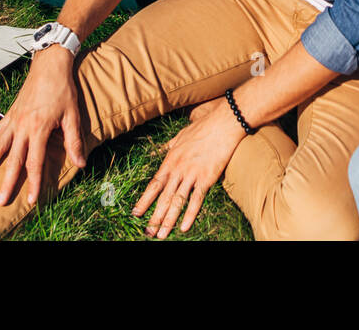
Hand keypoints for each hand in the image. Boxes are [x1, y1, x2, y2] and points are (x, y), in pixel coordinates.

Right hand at [0, 45, 84, 205]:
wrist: (50, 65)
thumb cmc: (62, 88)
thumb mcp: (72, 115)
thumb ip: (74, 141)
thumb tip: (81, 163)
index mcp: (39, 129)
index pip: (35, 162)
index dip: (34, 182)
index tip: (31, 199)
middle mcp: (22, 126)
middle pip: (13, 160)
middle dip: (6, 182)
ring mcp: (13, 120)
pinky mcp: (10, 114)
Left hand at [132, 101, 244, 237]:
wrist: (222, 124)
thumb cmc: (202, 127)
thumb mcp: (180, 135)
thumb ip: (169, 145)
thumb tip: (161, 149)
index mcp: (170, 160)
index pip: (154, 184)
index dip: (144, 200)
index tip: (135, 213)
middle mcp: (178, 169)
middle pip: (163, 197)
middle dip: (154, 216)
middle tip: (147, 232)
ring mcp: (192, 174)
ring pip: (177, 201)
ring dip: (168, 220)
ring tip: (161, 235)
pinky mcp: (207, 178)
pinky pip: (196, 200)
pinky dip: (189, 215)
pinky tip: (183, 227)